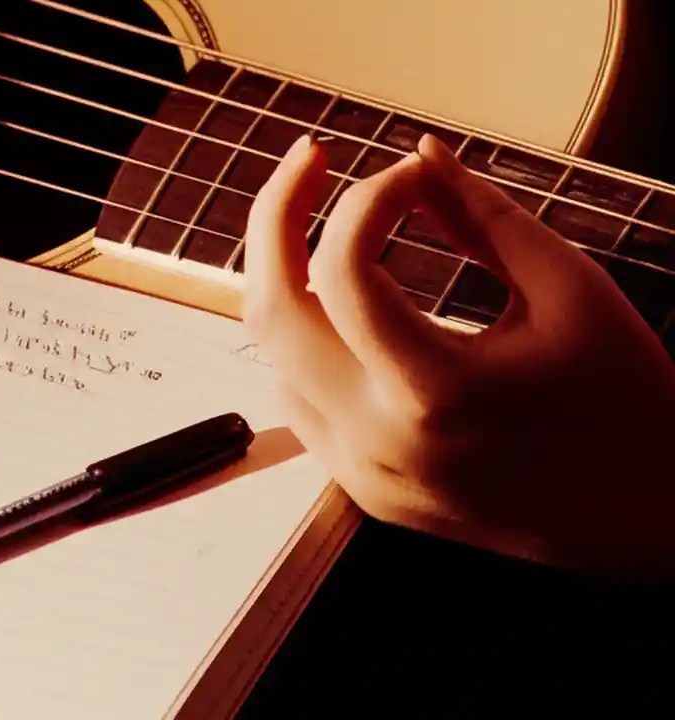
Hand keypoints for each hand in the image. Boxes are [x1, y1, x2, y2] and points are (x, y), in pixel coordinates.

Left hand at [243, 133, 674, 579]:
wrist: (647, 515)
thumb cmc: (623, 396)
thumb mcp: (569, 289)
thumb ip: (482, 216)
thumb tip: (417, 154)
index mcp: (435, 392)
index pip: (345, 272)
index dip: (370, 197)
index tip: (412, 175)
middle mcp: (377, 441)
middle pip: (269, 313)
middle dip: (275, 219)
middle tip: (310, 160)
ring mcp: (361, 473)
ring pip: (273, 357)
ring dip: (291, 279)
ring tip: (332, 226)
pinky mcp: (361, 490)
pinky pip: (301, 400)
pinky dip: (308, 339)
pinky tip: (346, 306)